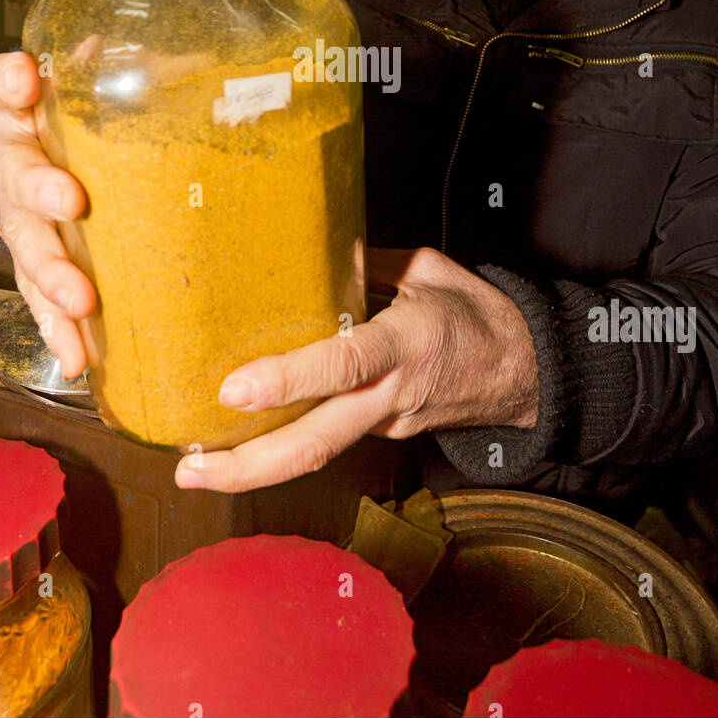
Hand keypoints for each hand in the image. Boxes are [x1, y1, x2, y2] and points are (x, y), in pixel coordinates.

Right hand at [0, 51, 94, 378]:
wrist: (35, 160)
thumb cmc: (70, 120)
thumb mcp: (86, 84)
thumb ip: (108, 66)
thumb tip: (134, 47)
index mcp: (13, 111)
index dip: (9, 83)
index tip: (27, 82)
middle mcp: (7, 164)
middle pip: (13, 178)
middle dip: (40, 196)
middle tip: (71, 207)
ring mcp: (15, 220)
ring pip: (24, 248)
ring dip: (50, 277)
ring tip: (79, 305)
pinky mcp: (30, 265)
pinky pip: (39, 301)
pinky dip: (57, 330)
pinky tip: (77, 357)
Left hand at [175, 246, 538, 492]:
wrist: (524, 372)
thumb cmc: (474, 314)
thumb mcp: (427, 270)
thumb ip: (366, 263)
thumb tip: (311, 250)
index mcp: (406, 342)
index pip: (342, 365)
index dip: (288, 380)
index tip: (234, 391)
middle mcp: (393, 394)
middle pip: (317, 443)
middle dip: (249, 465)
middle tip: (192, 468)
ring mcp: (388, 424)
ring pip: (318, 452)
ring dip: (255, 467)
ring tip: (197, 467)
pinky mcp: (384, 437)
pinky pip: (330, 440)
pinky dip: (284, 446)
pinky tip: (242, 445)